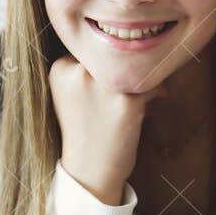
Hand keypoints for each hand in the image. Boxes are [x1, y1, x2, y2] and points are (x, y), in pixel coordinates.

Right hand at [50, 55, 163, 204]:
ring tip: (136, 104)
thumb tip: (125, 42)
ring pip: (135, 68)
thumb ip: (85, 68)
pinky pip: (152, 85)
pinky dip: (154, 97)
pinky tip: (143, 113)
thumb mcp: (70, 94)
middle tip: (124, 95)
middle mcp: (79, 72)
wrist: (89, 172)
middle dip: (125, 73)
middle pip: (116, 55)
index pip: (95, 50)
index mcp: (60, 68)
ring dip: (141, 84)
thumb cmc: (84, 131)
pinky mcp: (127, 101)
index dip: (107, 68)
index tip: (107, 88)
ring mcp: (103, 86)